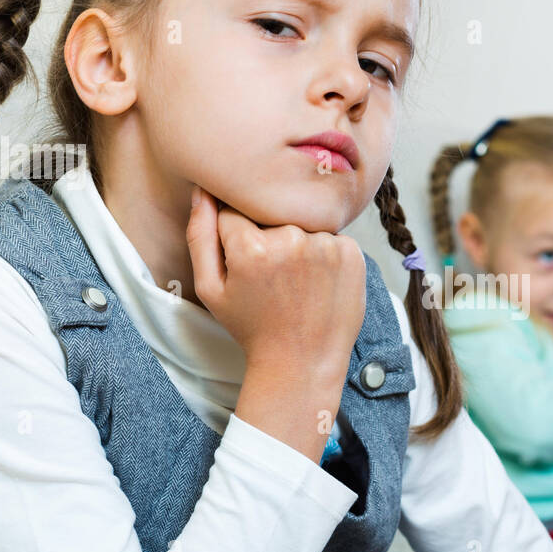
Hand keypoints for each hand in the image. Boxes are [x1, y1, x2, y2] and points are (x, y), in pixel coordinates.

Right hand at [186, 185, 364, 384]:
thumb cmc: (253, 328)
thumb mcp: (211, 289)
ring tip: (296, 282)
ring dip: (297, 243)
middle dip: (266, 236)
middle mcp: (292, 239)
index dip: (236, 235)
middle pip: (270, 215)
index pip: (234, 211)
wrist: (302, 362)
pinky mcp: (352, 253)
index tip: (246, 262)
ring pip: (301, 224)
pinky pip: (329, 236)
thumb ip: (200, 235)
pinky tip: (317, 282)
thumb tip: (202, 190)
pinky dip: (323, 253)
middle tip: (272, 276)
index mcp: (251, 247)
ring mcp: (326, 245)